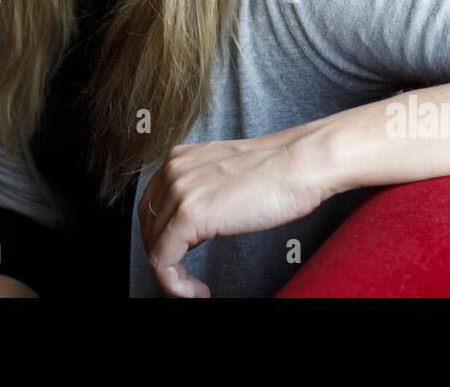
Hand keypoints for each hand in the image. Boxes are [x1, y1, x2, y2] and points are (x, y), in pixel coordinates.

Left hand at [137, 135, 329, 297]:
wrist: (301, 164)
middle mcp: (173, 170)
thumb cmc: (278, 172)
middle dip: (165, 257)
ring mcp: (179, 191)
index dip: (163, 238)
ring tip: (194, 289)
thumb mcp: (224, 175)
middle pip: (148, 226)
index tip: (182, 259)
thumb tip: (193, 225)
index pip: (152, 207)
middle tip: (187, 278)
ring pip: (153, 246)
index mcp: (179, 158)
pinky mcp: (189, 215)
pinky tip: (196, 291)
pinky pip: (163, 260)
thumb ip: (201, 191)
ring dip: (171, 276)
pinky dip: (174, 283)